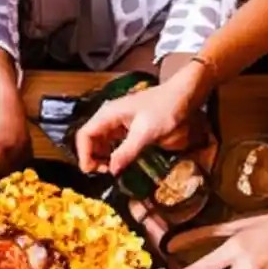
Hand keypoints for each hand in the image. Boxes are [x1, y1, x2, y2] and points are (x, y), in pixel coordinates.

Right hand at [75, 66, 205, 175]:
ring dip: (102, 157)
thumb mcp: (145, 132)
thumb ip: (127, 151)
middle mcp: (109, 117)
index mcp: (108, 114)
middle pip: (89, 140)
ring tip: (113, 170)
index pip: (84, 136)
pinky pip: (113, 143)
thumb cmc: (165, 108)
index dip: (84, 155)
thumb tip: (112, 170)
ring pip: (100, 142)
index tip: (93, 171)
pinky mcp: (127, 127)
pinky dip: (113, 154)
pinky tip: (122, 162)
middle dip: (92, 158)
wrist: (183, 96)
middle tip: (106, 173)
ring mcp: (118, 122)